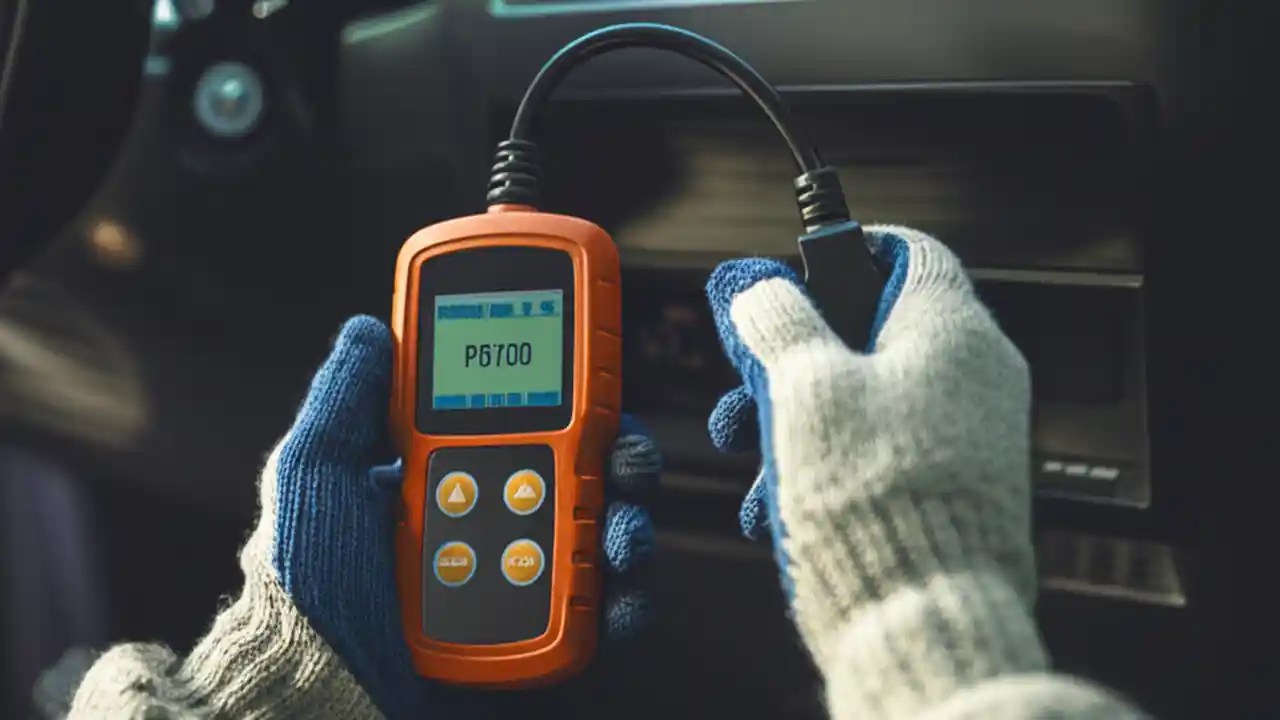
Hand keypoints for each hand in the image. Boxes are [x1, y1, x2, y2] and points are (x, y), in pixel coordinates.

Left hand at [264, 316, 658, 717]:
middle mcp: (489, 527)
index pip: (524, 427)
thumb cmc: (303, 594)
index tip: (598, 391)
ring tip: (620, 541)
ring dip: (630, 529)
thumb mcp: (315, 479)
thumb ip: (344, 400)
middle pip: (583, 480)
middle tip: (624, 466)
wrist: (318, 696)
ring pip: (602, 542)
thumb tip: (368, 331)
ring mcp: (517, 585)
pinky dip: (625, 607)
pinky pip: (601, 618)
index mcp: (445, 483)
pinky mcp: (535, 644)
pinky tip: (618, 599)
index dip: (572, 405)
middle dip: (622, 465)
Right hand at [704, 226, 1035, 665]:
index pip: (905, 251)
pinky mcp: (955, 490)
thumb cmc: (876, 499)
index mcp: (951, 329)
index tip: (793, 274)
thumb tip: (756, 288)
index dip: (842, 251)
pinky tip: (780, 498)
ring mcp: (970, 436)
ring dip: (799, 416)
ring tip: (751, 451)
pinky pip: (883, 454)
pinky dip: (830, 463)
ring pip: (870, 398)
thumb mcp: (803, 386)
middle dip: (796, 354)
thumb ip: (777, 321)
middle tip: (750, 378)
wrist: (922, 616)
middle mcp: (975, 376)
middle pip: (874, 330)